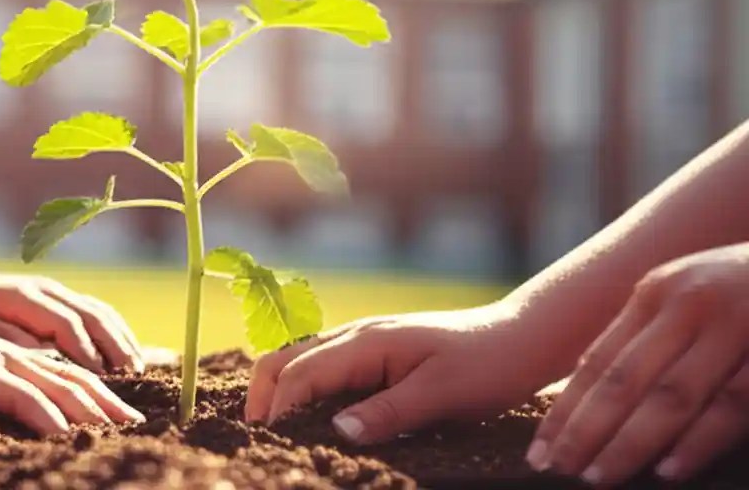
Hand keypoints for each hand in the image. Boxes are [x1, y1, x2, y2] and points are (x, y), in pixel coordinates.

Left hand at [0, 271, 143, 372]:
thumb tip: (14, 368)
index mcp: (20, 296)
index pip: (63, 323)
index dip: (85, 352)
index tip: (102, 381)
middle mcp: (43, 290)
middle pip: (90, 315)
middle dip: (114, 347)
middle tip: (131, 380)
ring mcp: (54, 292)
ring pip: (99, 312)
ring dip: (121, 340)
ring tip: (138, 372)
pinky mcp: (59, 300)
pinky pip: (97, 312)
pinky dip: (117, 332)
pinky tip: (128, 356)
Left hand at [0, 289, 144, 435]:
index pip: (22, 393)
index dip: (48, 417)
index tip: (74, 440)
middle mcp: (7, 353)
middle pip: (62, 377)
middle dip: (96, 404)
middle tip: (129, 431)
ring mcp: (17, 346)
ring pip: (71, 367)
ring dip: (104, 388)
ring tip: (131, 414)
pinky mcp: (19, 346)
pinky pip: (69, 357)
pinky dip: (98, 369)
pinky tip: (114, 382)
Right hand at [246, 303, 555, 442]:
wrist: (523, 337)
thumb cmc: (488, 365)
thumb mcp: (441, 396)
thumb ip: (387, 412)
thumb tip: (337, 432)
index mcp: (366, 342)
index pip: (300, 373)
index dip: (278, 409)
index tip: (270, 444)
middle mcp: (356, 336)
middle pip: (284, 357)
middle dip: (262, 395)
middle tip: (257, 437)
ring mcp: (363, 341)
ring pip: (299, 359)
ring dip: (280, 391)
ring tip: (275, 431)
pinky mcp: (374, 353)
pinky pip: (323, 367)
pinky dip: (303, 389)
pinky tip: (310, 417)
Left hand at [528, 245, 748, 486]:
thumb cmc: (747, 290)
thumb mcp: (691, 298)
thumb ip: (649, 338)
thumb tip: (588, 396)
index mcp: (657, 291)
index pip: (598, 360)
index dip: (566, 408)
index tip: (540, 449)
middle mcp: (689, 303)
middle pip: (623, 379)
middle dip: (584, 430)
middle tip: (554, 470)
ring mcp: (736, 325)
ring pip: (670, 395)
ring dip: (629, 441)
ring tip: (595, 477)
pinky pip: (731, 403)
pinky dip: (697, 441)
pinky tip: (668, 471)